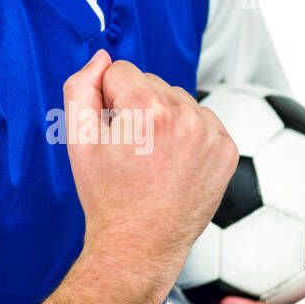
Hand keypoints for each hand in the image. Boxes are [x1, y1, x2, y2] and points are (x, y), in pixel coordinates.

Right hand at [63, 50, 238, 286]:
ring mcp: (212, 134)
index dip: (107, 99)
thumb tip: (101, 58)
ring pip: (178, 100)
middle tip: (129, 150)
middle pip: (152, 82)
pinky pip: (202, 121)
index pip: (121, 70)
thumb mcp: (78, 141)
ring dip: (163, 118)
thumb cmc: (106, 197)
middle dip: (137, 106)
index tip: (110, 131)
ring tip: (151, 157)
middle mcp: (186, 116)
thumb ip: (80, 88)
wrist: (140, 245)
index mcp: (149, 109)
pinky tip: (172, 162)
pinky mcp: (227, 150)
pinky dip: (187, 134)